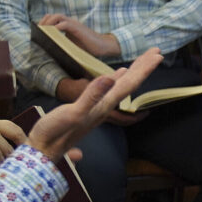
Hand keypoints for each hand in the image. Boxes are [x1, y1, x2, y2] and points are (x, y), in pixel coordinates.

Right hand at [0, 109, 26, 170]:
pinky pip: (0, 159)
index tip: (17, 142)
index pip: (5, 124)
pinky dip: (0, 166)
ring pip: (7, 149)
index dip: (12, 135)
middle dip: (22, 143)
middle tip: (27, 152)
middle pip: (14, 131)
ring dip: (8, 159)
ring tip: (11, 167)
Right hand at [30, 49, 164, 158]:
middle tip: (158, 52)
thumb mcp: (73, 113)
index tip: (158, 56)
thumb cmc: (54, 133)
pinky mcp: (89, 107)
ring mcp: (98, 107)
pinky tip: (119, 74)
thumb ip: (91, 96)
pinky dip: (118, 79)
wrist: (43, 149)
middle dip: (144, 68)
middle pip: (130, 84)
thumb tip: (111, 77)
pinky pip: (110, 89)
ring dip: (134, 72)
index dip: (143, 70)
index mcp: (103, 105)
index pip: (129, 85)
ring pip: (122, 86)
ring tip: (145, 60)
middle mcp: (104, 106)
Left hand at [39, 13, 120, 59]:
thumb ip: (62, 42)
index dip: (44, 23)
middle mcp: (70, 22)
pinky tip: (51, 34)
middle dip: (43, 22)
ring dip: (48, 23)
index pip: (53, 19)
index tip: (36, 31)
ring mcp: (74, 24)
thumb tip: (48, 47)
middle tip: (37, 31)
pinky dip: (56, 28)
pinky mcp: (77, 28)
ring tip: (42, 31)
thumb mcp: (72, 44)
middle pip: (53, 16)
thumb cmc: (88, 47)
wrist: (103, 46)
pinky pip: (64, 24)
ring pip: (57, 17)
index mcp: (68, 25)